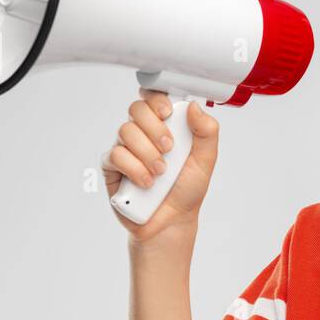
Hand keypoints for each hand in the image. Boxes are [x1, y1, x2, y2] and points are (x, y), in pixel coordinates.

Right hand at [101, 88, 219, 244]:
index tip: (167, 112)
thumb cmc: (187, 189)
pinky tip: (146, 183)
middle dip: (155, 128)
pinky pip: (116, 155)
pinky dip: (134, 168)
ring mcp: (126, 148)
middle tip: (169, 148)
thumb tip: (194, 106)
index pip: (153, 98)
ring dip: (147, 153)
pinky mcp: (112, 167)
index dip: (156, 98)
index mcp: (165, 126)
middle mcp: (143, 133)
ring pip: (126, 131)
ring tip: (161, 173)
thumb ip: (206, 132)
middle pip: (137, 109)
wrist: (172, 220)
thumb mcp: (206, 160)